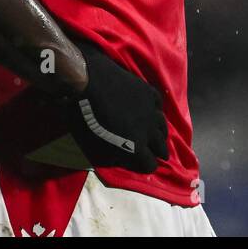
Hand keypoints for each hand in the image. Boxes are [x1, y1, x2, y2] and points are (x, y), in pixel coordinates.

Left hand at [67, 38, 167, 172]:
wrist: (87, 82)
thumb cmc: (84, 117)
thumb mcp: (93, 146)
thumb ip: (111, 155)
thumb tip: (121, 159)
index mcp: (135, 146)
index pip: (151, 164)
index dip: (148, 166)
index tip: (146, 165)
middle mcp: (148, 130)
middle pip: (161, 146)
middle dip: (160, 153)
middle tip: (159, 154)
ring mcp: (151, 110)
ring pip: (163, 126)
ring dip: (161, 134)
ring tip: (158, 136)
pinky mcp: (148, 92)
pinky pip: (159, 105)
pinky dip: (157, 111)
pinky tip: (153, 112)